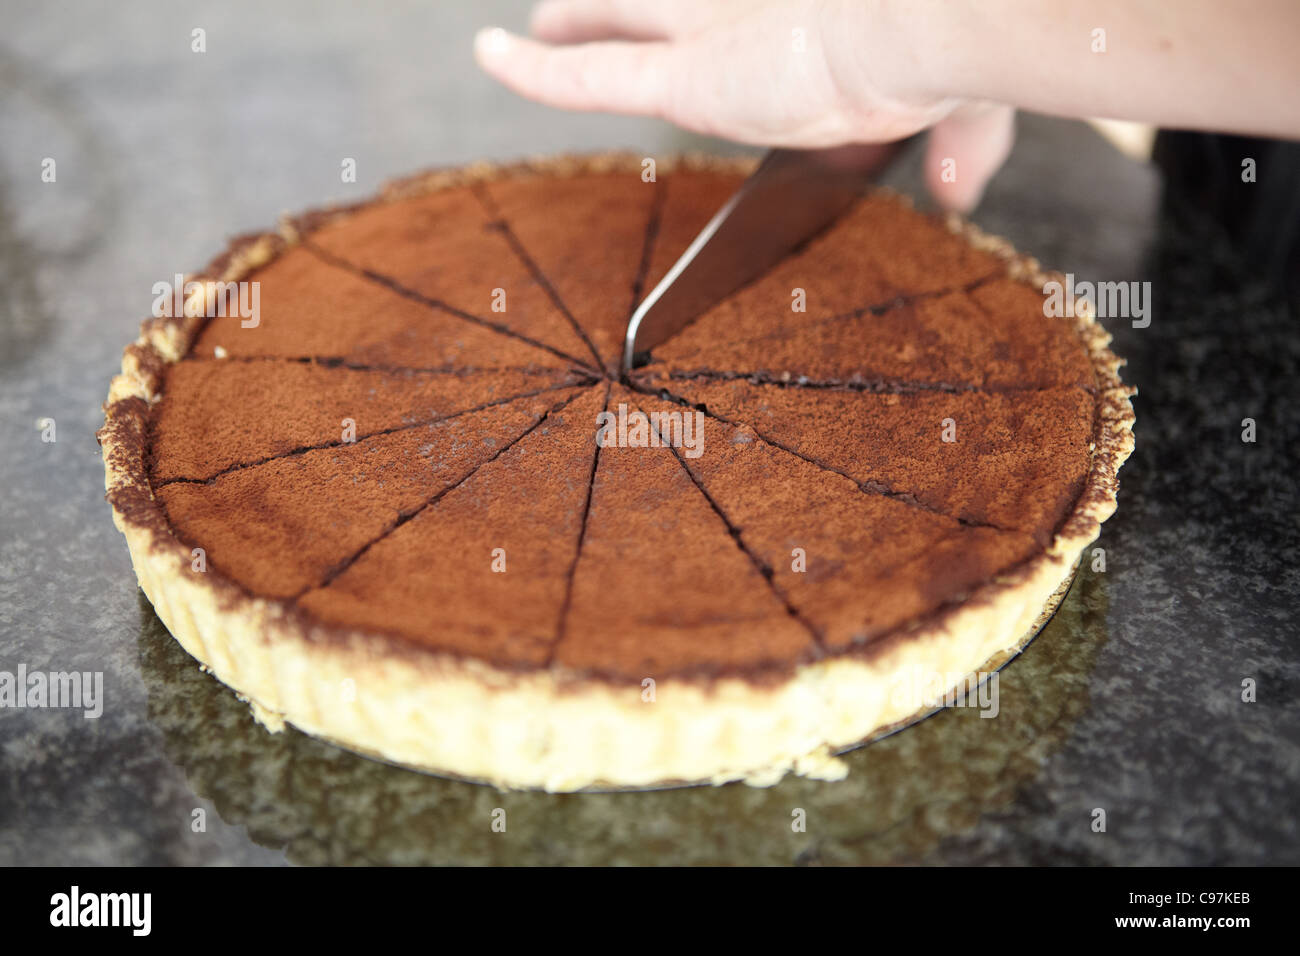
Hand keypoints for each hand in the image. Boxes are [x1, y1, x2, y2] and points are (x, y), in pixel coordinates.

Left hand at [474, 0, 1014, 211]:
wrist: (934, 25)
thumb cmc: (954, 54)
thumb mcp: (964, 109)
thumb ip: (960, 145)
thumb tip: (962, 193)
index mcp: (806, 26)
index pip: (736, 22)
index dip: (705, 29)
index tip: (692, 47)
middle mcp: (748, 16)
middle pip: (659, 6)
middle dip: (617, 10)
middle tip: (578, 15)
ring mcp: (710, 39)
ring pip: (615, 25)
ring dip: (572, 25)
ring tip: (534, 29)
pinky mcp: (683, 80)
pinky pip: (587, 77)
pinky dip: (534, 69)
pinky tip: (495, 54)